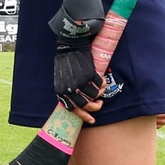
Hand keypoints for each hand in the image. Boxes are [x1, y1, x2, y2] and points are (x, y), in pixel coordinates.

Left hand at [49, 0, 104, 116]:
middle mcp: (70, 88)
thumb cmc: (66, 62)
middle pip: (85, 105)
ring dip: (100, 94)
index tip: (91, 119)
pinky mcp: (90, 74)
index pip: (71, 108)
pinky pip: (100, 84)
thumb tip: (76, 100)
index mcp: (61, 90)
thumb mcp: (62, 78)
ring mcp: (80, 81)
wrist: (70, 44)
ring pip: (94, 95)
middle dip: (94, 107)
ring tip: (100, 89)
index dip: (82, 115)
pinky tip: (102, 81)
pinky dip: (102, 84)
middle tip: (99, 104)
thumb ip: (68, 90)